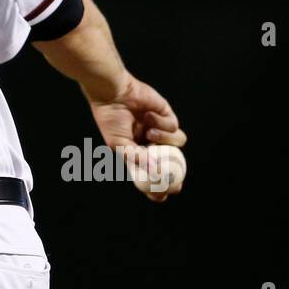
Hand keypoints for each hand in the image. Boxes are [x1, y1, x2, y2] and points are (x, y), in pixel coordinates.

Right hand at [86, 74, 186, 202]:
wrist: (112, 94)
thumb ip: (136, 159)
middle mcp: (151, 142)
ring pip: (177, 144)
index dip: (157, 185)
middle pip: (171, 162)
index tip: (162, 195)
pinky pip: (174, 127)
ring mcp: (160, 129)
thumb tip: (154, 173)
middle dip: (176, 175)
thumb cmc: (111, 119)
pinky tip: (148, 116)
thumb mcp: (119, 144)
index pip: (151, 172)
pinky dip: (162, 124)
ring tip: (149, 133)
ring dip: (165, 141)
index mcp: (138, 150)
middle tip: (177, 183)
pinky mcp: (166, 115)